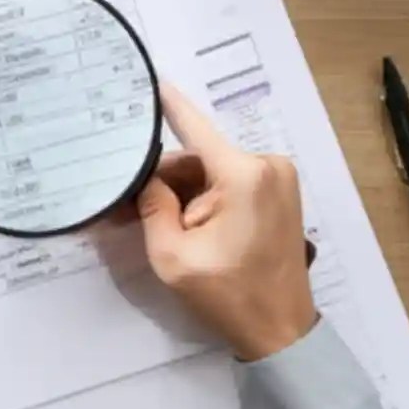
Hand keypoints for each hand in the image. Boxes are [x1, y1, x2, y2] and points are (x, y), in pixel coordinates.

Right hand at [137, 85, 315, 360]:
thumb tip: (146, 176)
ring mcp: (278, 178)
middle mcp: (267, 165)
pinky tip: (182, 222)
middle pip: (197, 158)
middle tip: (128, 206)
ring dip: (183, 193)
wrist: (280, 331)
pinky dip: (204, 199)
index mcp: (244, 175)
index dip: (169, 104)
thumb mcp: (173, 255)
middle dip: (164, 180)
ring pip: (210, 171)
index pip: (195, 127)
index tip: (151, 78)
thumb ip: (153, 206)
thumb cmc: (229, 295)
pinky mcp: (280, 192)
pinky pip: (229, 182)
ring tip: (153, 222)